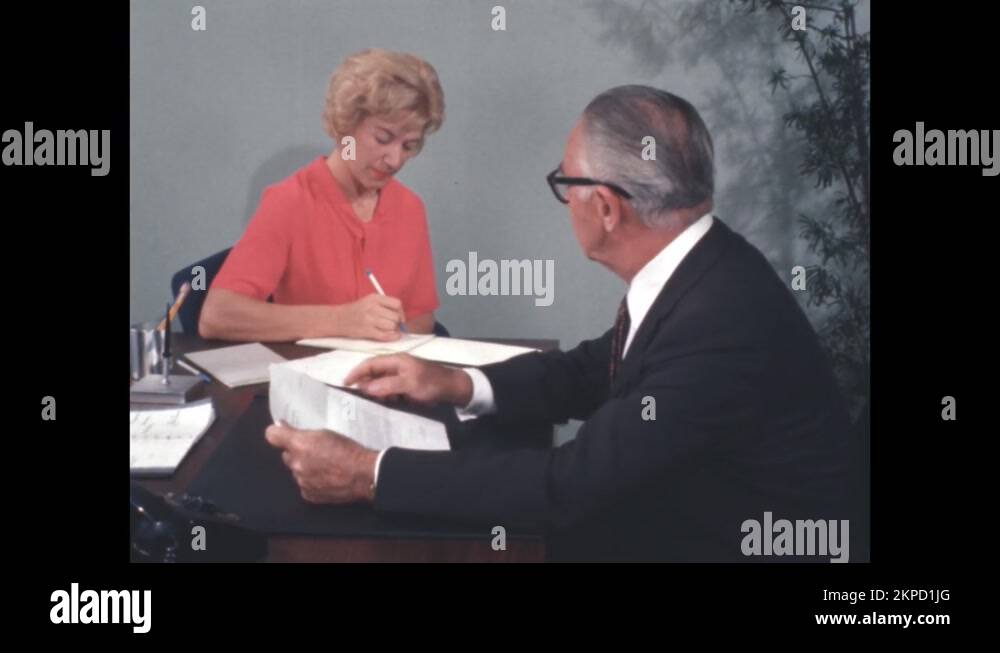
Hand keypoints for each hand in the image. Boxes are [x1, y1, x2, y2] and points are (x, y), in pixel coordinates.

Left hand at [265, 422, 378, 503]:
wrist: (364, 475)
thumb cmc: (349, 450)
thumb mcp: (327, 432)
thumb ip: (302, 431)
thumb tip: (281, 425)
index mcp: (299, 444)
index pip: (272, 435)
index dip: (278, 432)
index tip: (283, 430)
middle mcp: (296, 464)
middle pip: (286, 455)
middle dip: (297, 452)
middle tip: (315, 450)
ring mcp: (301, 481)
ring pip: (296, 470)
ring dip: (305, 467)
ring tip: (325, 465)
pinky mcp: (308, 494)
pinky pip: (304, 484)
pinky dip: (311, 481)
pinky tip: (326, 477)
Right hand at [337, 293, 405, 340]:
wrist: (338, 319)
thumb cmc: (356, 311)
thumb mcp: (369, 301)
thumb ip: (384, 306)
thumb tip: (402, 317)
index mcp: (374, 298)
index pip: (396, 304)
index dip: (401, 312)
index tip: (399, 317)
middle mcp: (372, 307)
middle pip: (395, 316)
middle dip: (396, 322)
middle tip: (391, 325)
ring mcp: (369, 319)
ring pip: (392, 326)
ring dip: (392, 330)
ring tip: (387, 329)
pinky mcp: (367, 331)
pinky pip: (386, 335)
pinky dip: (392, 337)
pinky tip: (392, 336)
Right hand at [344, 353, 472, 406]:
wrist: (451, 389)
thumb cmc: (431, 383)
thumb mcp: (409, 384)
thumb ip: (387, 385)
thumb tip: (365, 388)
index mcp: (395, 360)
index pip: (370, 364)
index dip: (357, 372)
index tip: (346, 383)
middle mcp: (395, 366)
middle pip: (373, 374)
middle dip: (366, 384)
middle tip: (360, 397)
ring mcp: (400, 376)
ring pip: (380, 384)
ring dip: (376, 392)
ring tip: (377, 401)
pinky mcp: (404, 386)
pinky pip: (389, 390)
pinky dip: (385, 396)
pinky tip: (389, 402)